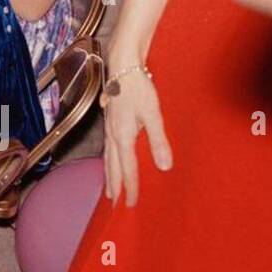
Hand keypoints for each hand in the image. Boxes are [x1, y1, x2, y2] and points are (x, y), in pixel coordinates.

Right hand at [103, 69, 171, 206]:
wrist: (122, 67)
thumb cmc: (138, 88)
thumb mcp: (153, 114)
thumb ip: (158, 140)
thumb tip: (164, 166)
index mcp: (123, 135)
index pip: (127, 168)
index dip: (130, 186)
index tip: (131, 203)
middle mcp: (112, 134)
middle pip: (113, 166)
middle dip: (114, 185)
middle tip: (114, 204)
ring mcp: (109, 128)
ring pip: (108, 158)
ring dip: (109, 175)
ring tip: (109, 189)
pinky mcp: (109, 121)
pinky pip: (107, 148)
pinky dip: (108, 161)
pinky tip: (110, 161)